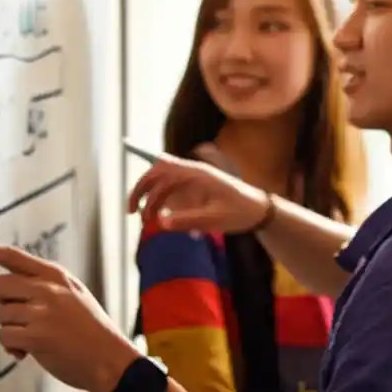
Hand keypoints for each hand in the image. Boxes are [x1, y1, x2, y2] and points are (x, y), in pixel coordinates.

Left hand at [0, 239, 138, 391]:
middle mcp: (48, 288)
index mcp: (56, 275)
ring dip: (11, 330)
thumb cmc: (90, 331)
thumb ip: (44, 286)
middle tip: (20, 317)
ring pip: (1, 315)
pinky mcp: (37, 336)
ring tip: (34, 340)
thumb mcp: (73, 295)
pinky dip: (12, 348)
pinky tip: (29, 353)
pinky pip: (5, 337)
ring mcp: (43, 312)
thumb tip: (7, 288)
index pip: (11, 255)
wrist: (111, 359)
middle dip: (2, 303)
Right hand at [127, 143, 269, 232]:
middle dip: (142, 191)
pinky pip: (174, 194)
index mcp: (196, 174)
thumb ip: (187, 220)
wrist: (258, 211)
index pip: (162, 168)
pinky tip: (164, 221)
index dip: (144, 181)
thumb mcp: (214, 219)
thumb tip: (160, 223)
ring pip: (164, 185)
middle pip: (158, 174)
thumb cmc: (239, 212)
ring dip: (152, 200)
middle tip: (133, 213)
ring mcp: (193, 181)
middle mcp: (192, 174)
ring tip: (148, 221)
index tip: (134, 202)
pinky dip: (165, 205)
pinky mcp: (196, 191)